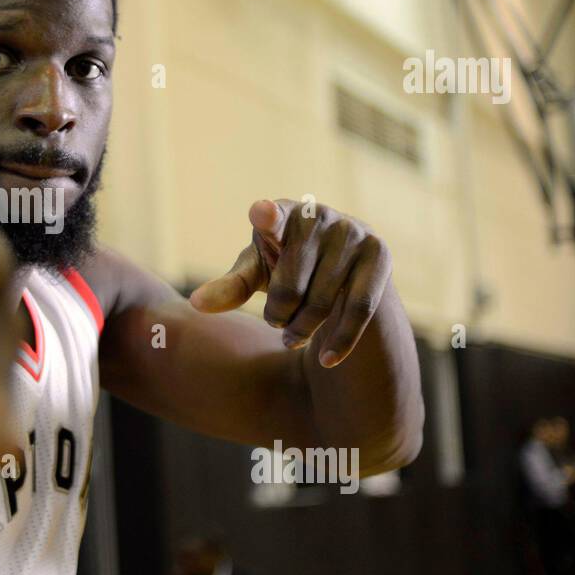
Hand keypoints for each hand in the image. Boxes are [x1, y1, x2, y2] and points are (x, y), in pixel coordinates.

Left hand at [188, 199, 392, 367]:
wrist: (341, 271)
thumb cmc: (287, 268)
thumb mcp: (256, 275)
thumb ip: (230, 288)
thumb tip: (195, 304)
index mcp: (282, 214)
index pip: (270, 216)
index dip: (266, 216)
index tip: (261, 214)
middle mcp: (318, 215)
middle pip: (290, 287)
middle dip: (278, 315)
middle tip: (277, 323)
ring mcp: (352, 232)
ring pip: (323, 303)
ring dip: (302, 329)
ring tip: (291, 337)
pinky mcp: (379, 254)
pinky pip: (359, 309)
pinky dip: (341, 340)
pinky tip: (326, 360)